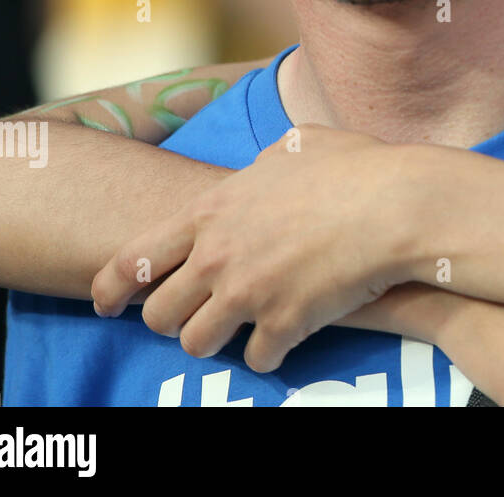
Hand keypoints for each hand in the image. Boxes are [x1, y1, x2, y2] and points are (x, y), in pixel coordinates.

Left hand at [91, 125, 427, 371]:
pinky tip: (284, 337)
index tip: (105, 304)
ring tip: (238, 329)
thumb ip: (261, 164)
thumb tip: (261, 169)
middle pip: (158, 314)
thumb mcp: (294, 145)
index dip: (109, 286)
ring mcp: (248, 294)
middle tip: (193, 315)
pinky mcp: (284, 324)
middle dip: (171, 319)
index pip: (133, 258)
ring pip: (196, 344)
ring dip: (214, 339)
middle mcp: (219, 256)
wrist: (398, 203)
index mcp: (213, 211)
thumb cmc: (355, 166)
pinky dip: (266, 352)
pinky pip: (254, 359)